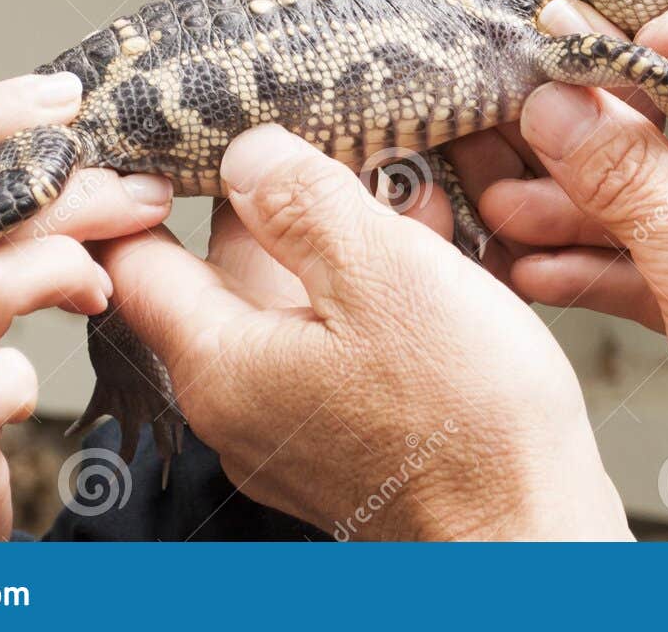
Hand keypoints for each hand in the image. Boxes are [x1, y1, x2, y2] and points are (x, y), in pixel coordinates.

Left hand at [98, 124, 629, 540]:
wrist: (531, 535)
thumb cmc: (465, 423)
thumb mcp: (384, 273)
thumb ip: (304, 202)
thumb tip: (247, 154)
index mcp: (221, 360)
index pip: (136, 258)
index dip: (152, 185)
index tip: (190, 132)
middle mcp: (241, 400)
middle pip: (225, 271)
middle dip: (278, 199)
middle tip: (327, 135)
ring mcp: (295, 423)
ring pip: (295, 299)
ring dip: (339, 238)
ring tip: (400, 181)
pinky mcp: (352, 433)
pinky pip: (340, 337)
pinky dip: (372, 287)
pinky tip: (430, 247)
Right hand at [476, 0, 667, 539]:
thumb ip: (626, 176)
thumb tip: (560, 108)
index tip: (638, 42)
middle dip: (612, 108)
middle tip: (545, 98)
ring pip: (655, 180)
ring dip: (580, 190)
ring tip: (515, 200)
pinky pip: (639, 247)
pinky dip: (588, 253)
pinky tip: (536, 262)